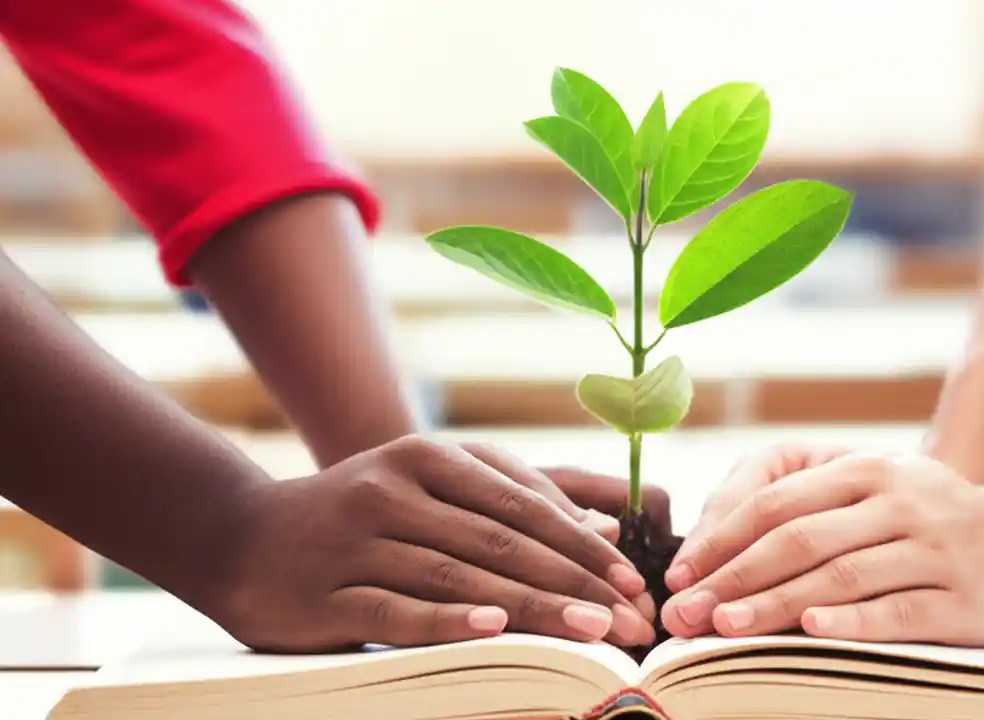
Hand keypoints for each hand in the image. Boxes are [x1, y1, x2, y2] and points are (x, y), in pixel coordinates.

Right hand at [210, 436, 654, 652]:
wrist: (241, 536)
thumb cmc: (360, 514)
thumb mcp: (431, 488)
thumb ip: (512, 500)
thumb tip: (603, 530)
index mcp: (427, 457)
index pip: (522, 505)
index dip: (583, 546)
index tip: (634, 582)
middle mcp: (393, 489)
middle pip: (501, 541)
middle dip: (575, 584)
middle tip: (632, 621)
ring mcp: (356, 540)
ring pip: (459, 575)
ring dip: (532, 605)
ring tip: (591, 630)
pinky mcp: (326, 593)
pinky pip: (396, 610)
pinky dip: (447, 621)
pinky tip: (494, 630)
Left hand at [661, 450, 983, 645]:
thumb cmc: (942, 517)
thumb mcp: (884, 488)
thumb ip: (819, 506)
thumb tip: (728, 542)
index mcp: (867, 471)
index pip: (776, 503)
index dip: (721, 539)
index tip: (678, 574)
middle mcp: (896, 501)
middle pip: (797, 538)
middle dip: (731, 576)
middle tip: (683, 613)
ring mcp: (930, 548)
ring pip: (838, 576)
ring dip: (774, 602)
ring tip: (725, 625)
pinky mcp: (960, 597)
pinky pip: (896, 610)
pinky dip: (851, 621)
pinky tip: (810, 632)